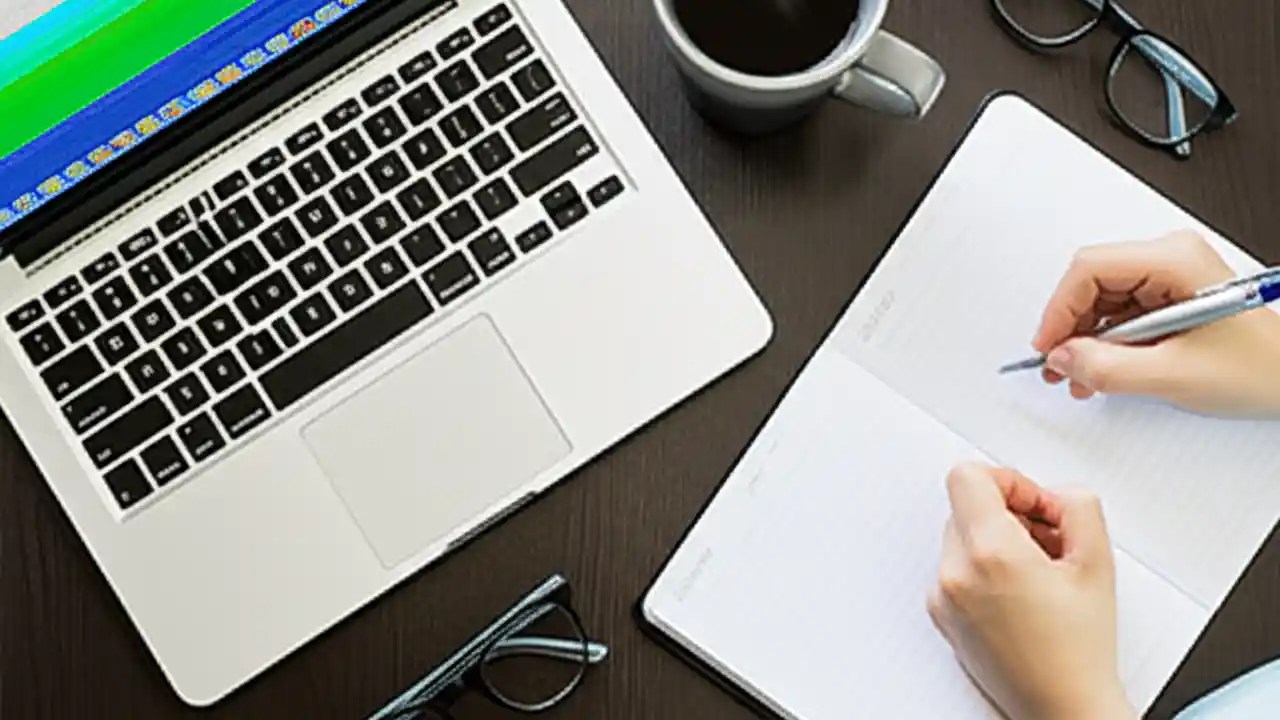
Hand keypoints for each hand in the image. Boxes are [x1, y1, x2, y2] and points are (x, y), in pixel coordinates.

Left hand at [928, 463, 1133, 719]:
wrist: (1063, 709)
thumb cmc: (1080, 652)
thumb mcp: (1097, 562)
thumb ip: (1079, 506)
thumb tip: (1059, 493)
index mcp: (989, 553)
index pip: (967, 476)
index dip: (1009, 480)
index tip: (1036, 505)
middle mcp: (955, 574)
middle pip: (966, 506)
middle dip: (1011, 513)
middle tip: (1050, 540)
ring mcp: (943, 597)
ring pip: (962, 536)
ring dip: (998, 540)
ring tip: (1041, 571)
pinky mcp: (943, 616)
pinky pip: (956, 569)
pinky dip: (984, 568)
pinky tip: (1023, 592)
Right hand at [1032, 230, 1279, 414]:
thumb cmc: (1263, 368)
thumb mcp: (1175, 375)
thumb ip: (1108, 368)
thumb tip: (1063, 358)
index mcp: (1176, 259)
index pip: (1090, 268)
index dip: (1059, 309)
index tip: (1048, 345)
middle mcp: (1171, 258)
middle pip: (1091, 282)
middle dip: (1070, 326)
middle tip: (1059, 364)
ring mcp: (1169, 275)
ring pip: (1101, 299)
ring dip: (1085, 339)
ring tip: (1081, 374)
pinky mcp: (1169, 296)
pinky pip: (1120, 312)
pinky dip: (1104, 342)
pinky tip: (1102, 368)